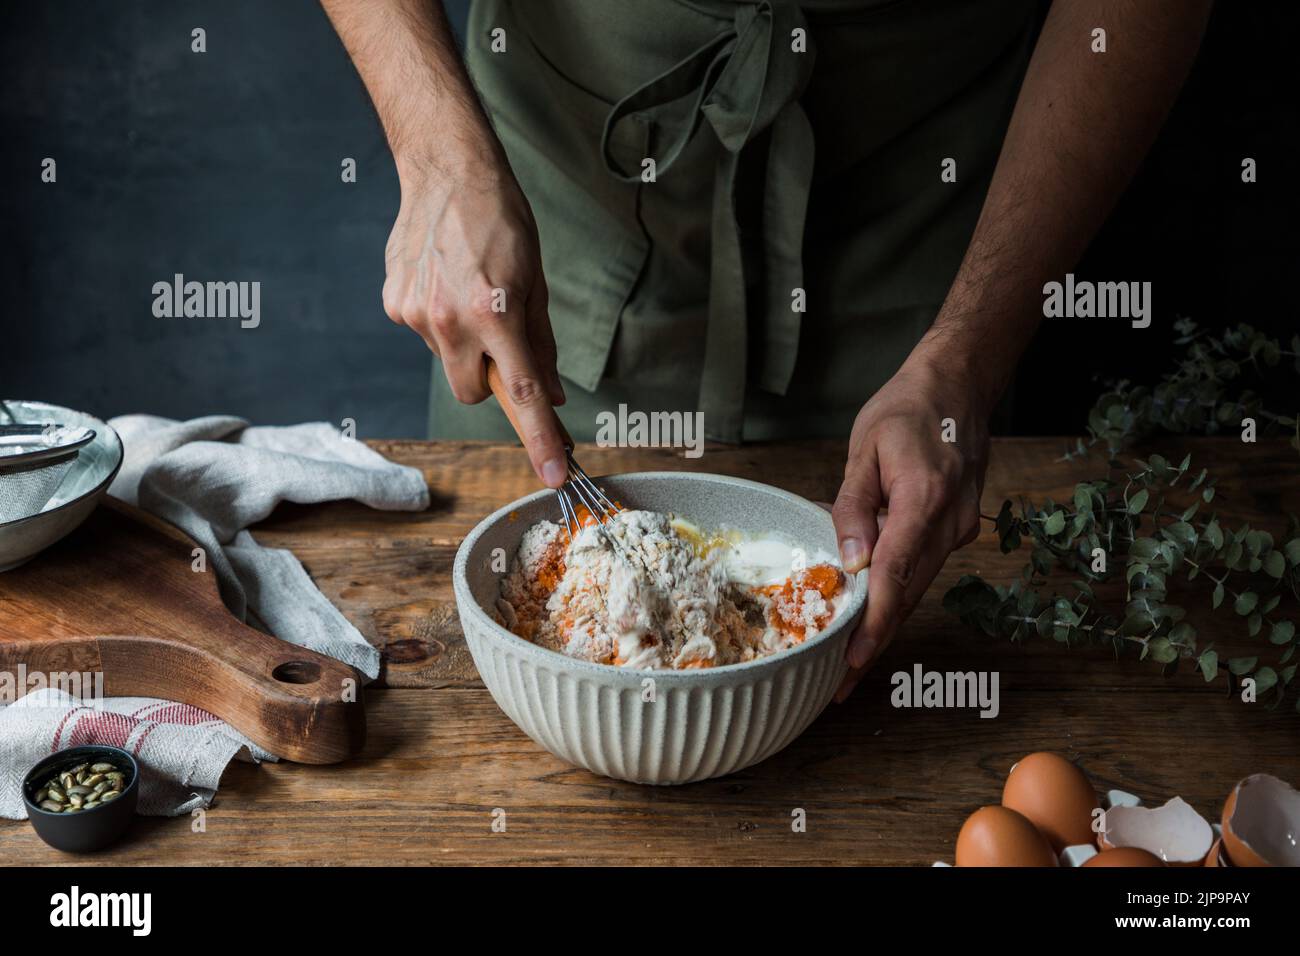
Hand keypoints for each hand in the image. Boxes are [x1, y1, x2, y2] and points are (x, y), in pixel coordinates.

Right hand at [382, 154, 568, 486]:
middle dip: (488, 378)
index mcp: (496, 315)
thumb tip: (553, 396)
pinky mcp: (394, 304)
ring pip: (448, 362)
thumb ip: (541, 346)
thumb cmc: (501, 220)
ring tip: (468, 291)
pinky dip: (440, 320)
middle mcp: (451, 321)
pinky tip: (444, 281)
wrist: (446, 170)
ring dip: (463, 343)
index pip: (522, 396)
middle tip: (498, 337)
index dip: (541, 441)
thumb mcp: (537, 283)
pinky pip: (425, 334)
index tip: (555, 475)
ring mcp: (417, 314)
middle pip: (472, 392)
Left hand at [830, 353, 990, 700]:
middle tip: (835, 686)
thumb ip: (854, 506)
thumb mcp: (866, 447)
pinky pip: (921, 568)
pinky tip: (865, 610)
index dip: (872, 626)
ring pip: (916, 587)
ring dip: (883, 625)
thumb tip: (849, 562)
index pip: (895, 576)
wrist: (962, 383)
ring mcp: (961, 528)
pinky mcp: (958, 528)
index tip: (849, 663)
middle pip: (908, 596)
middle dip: (872, 644)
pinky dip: (895, 592)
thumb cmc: (908, 406)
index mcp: (926, 498)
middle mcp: (951, 522)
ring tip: (845, 663)